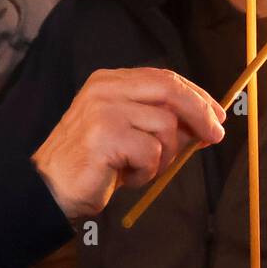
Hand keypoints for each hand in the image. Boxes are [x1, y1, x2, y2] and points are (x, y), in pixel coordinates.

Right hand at [31, 67, 224, 221]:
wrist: (50, 189)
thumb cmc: (92, 165)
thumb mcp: (128, 135)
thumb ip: (160, 123)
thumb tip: (205, 123)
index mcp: (108, 82)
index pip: (163, 78)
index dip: (195, 95)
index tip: (216, 114)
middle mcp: (105, 88)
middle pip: (170, 90)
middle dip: (200, 113)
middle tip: (214, 136)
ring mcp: (104, 109)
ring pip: (165, 126)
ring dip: (163, 156)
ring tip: (140, 169)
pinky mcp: (106, 135)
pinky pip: (151, 152)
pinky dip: (146, 172)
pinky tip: (125, 177)